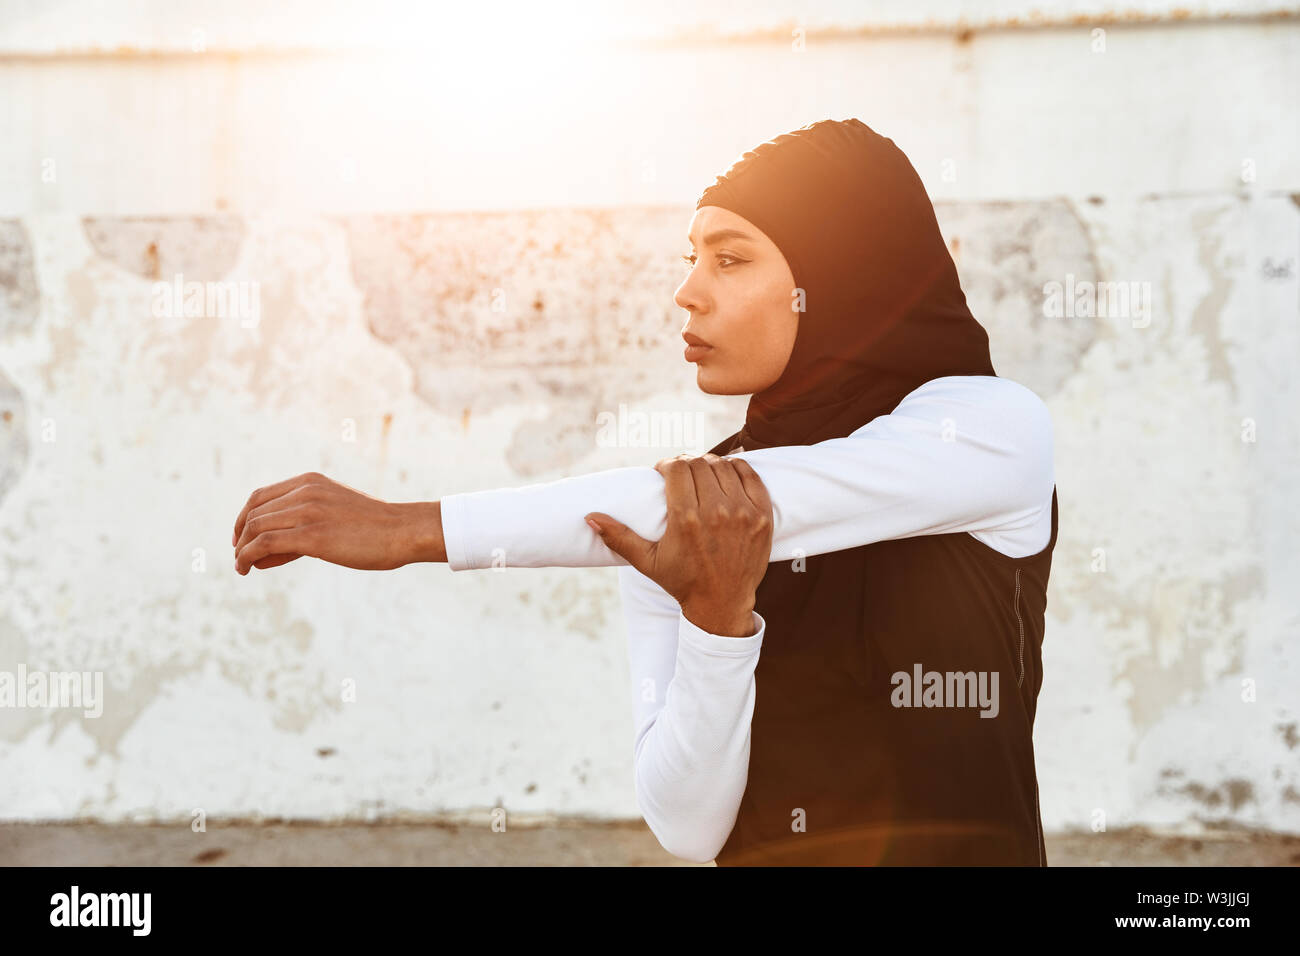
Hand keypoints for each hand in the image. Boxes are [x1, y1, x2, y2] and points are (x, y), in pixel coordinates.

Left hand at [231, 472, 443, 573]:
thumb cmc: (374, 528)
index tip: (242, 539)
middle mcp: (305, 491)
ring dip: (241, 550)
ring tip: (242, 567)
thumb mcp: (335, 514)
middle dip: (241, 537)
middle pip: (254, 512)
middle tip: (240, 558)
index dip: (244, 518)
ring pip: (255, 528)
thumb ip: (303, 525)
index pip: (261, 497)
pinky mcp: (312, 535)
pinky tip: (247, 569)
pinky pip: (265, 543)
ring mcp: (307, 511)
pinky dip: (247, 556)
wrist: (402, 531)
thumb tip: (264, 552)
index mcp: (310, 482)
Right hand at [585, 454, 773, 635]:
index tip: (664, 472)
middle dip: (686, 464)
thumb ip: (618, 536)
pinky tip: (725, 477)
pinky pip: (750, 475)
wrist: (721, 604)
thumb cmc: (681, 581)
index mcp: (686, 520)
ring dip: (710, 466)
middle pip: (699, 463)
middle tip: (681, 476)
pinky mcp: (762, 516)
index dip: (668, 464)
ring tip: (702, 477)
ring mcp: (743, 513)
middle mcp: (716, 512)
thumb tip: (589, 517)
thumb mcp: (647, 562)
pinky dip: (737, 469)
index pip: (677, 468)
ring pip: (724, 466)